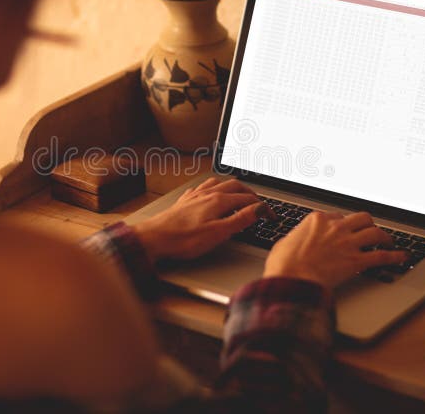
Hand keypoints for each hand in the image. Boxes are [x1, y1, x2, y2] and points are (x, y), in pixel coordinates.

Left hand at [132, 177, 275, 261]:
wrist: (153, 238)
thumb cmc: (183, 239)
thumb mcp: (218, 233)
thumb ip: (240, 220)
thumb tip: (259, 210)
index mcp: (218, 200)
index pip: (248, 198)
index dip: (263, 207)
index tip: (271, 215)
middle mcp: (207, 194)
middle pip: (234, 185)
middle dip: (250, 192)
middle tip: (258, 203)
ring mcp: (194, 196)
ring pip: (218, 183)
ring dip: (232, 187)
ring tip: (238, 195)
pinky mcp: (184, 201)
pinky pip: (203, 188)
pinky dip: (214, 189)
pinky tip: (210, 195)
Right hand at [264, 211, 409, 290]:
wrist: (291, 279)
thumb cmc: (283, 265)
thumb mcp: (284, 244)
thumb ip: (296, 239)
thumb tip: (295, 243)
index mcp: (317, 220)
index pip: (337, 215)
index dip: (342, 224)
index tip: (344, 230)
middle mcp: (336, 227)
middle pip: (361, 218)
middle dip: (367, 224)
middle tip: (369, 230)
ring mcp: (348, 243)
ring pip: (375, 232)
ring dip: (384, 236)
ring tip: (389, 241)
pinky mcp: (357, 261)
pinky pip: (382, 255)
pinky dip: (395, 256)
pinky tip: (402, 257)